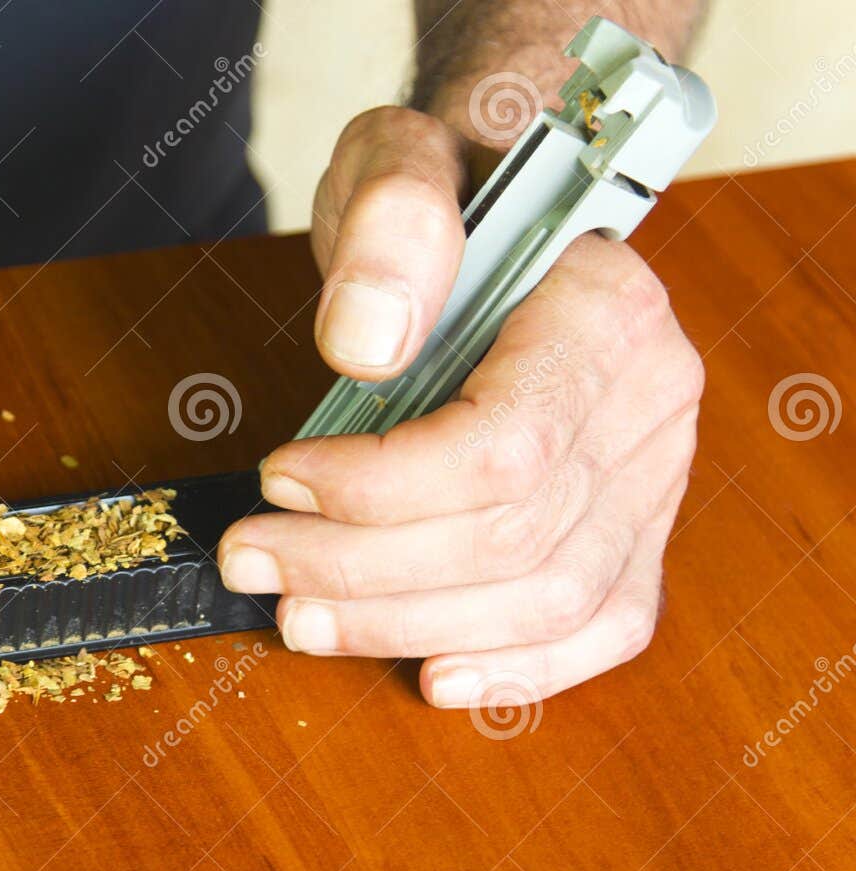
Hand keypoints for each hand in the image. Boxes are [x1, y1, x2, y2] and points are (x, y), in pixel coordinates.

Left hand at [218, 107, 703, 705]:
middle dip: (362, 570)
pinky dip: (519, 666)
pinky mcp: (637, 528)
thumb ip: (390, 223)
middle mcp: (651, 401)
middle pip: (514, 537)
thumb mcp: (396, 163)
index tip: (278, 481)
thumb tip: (365, 344)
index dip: (379, 490)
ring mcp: (654, 475)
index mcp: (608, 311)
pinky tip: (433, 672)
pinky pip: (601, 625)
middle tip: (251, 562)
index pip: (504, 446)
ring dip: (408, 626)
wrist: (501, 211)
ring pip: (548, 598)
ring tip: (299, 616)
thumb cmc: (446, 194)